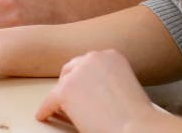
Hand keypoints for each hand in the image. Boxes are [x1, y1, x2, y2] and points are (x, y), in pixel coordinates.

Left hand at [36, 50, 158, 132]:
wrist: (137, 127)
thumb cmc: (137, 116)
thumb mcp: (126, 85)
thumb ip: (108, 80)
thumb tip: (90, 90)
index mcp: (112, 55)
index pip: (89, 64)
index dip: (83, 77)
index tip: (81, 86)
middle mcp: (93, 57)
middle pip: (72, 69)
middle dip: (69, 83)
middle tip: (68, 97)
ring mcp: (78, 72)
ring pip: (62, 85)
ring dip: (61, 97)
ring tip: (59, 108)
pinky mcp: (65, 90)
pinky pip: (50, 101)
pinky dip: (46, 110)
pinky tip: (44, 115)